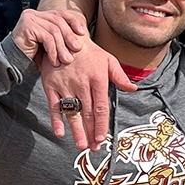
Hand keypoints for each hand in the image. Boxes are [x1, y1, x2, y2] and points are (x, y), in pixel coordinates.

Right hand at [19, 8, 134, 148]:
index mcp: (97, 79)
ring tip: (81, 145)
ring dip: (76, 131)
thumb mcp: (108, 60)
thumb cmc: (90, 52)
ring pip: (72, 112)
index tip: (102, 138)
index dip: (101, 124)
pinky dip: (56, 120)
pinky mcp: (51, 85)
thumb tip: (133, 88)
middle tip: (93, 148)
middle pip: (87, 113)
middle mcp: (82, 84)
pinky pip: (54, 105)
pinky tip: (60, 133)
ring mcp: (65, 85)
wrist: (65, 36)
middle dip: (91, 132)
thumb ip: (119, 76)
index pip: (101, 107)